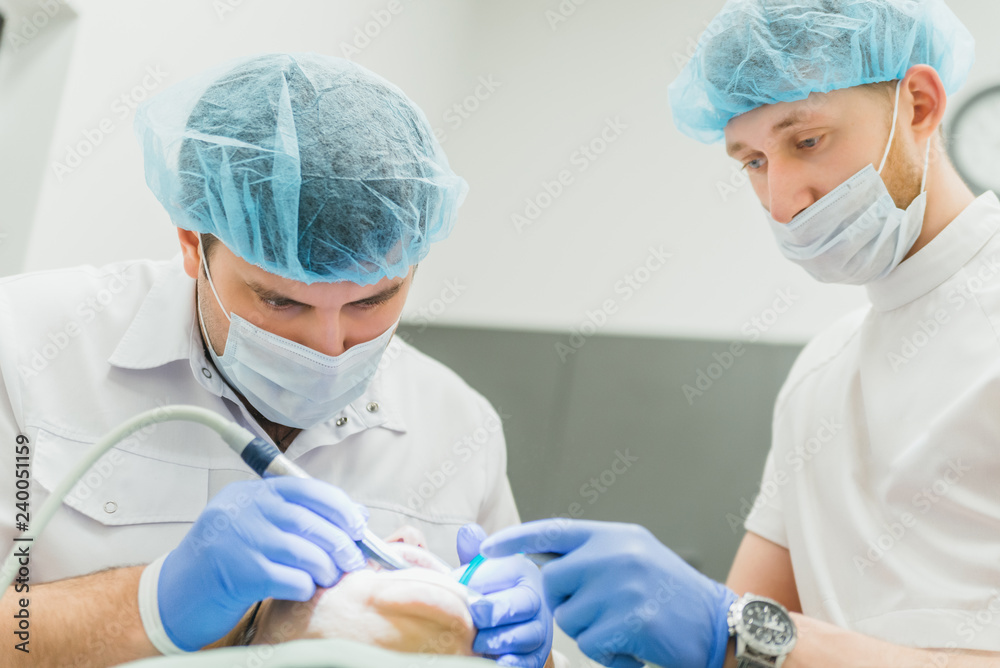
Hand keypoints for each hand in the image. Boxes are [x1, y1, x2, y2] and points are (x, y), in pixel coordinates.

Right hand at [157, 477, 367, 649]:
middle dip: (340, 542)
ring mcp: (241, 542)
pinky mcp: (241, 575)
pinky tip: (305, 589)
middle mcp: (244, 511)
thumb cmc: (225, 558)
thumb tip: (356, 514)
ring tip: (331, 576)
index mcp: (251, 493)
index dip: (339, 505)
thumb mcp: (257, 525)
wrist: (176, 593)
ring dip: (326, 567)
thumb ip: (299, 516)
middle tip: (353, 558)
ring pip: (304, 551)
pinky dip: (306, 586)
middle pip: (309, 521)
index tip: (358, 523)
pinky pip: (291, 579)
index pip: (306, 489)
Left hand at [457, 524, 553, 667]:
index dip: (480, 580)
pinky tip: (497, 660)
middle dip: (496, 609)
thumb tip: (468, 532)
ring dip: (501, 639)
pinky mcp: (540, 654)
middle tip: (474, 614)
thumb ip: (474, 554)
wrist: (512, 624)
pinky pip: (530, 660)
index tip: (458, 585)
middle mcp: (538, 596)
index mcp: (521, 570)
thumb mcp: (483, 571)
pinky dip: (513, 662)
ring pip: (529, 634)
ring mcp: (541, 627)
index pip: (506, 570)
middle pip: (524, 602)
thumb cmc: (494, 592)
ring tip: (479, 642)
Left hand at [481, 519, 736, 667]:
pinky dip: (609, 652)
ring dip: (590, 631)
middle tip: (600, 612)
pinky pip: (591, 642)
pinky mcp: (630, 618)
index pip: (553, 530)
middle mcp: (615, 553)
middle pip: (551, 582)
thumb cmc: (670, 594)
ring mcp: (622, 585)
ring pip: (568, 618)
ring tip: (626, 626)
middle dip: (566, 603)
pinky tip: (635, 643)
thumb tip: (542, 560)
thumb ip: (592, 555)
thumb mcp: (633, 556)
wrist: (717, 624)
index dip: (516, 538)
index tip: (488, 549)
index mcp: (613, 535)